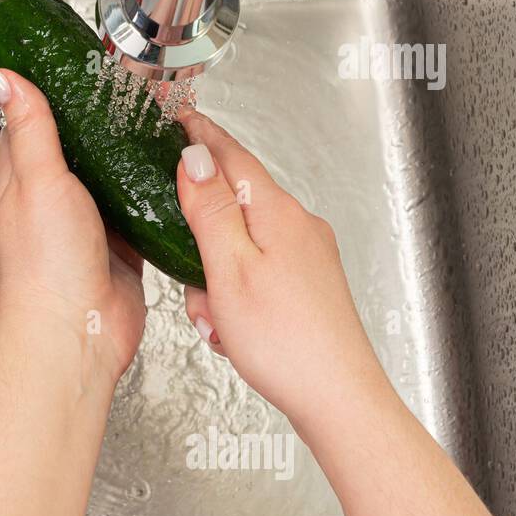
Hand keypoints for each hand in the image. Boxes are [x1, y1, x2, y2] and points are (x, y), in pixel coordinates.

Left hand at [0, 68, 145, 385]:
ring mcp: (88, 224)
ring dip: (129, 153)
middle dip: (99, 120)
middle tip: (126, 88)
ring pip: (111, 175)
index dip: (48, 93)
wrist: (78, 332)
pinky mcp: (122, 245)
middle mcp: (53, 201)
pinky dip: (154, 191)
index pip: (29, 124)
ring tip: (155, 120)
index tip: (69, 65)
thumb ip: (30, 128)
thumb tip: (2, 77)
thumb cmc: (47, 268)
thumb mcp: (39, 181)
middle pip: (77, 147)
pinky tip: (171, 174)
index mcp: (22, 181)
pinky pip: (140, 210)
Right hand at [174, 109, 390, 432]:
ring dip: (214, 278)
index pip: (231, 155)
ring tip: (215, 320)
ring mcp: (306, 256)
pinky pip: (254, 273)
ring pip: (239, 246)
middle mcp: (298, 227)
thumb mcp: (230, 269)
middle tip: (188, 275)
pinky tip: (231, 331)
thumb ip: (209, 209)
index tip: (177, 114)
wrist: (338, 400)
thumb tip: (193, 157)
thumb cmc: (287, 344)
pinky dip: (233, 297)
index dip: (199, 134)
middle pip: (231, 204)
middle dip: (198, 236)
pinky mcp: (306, 285)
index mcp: (277, 214)